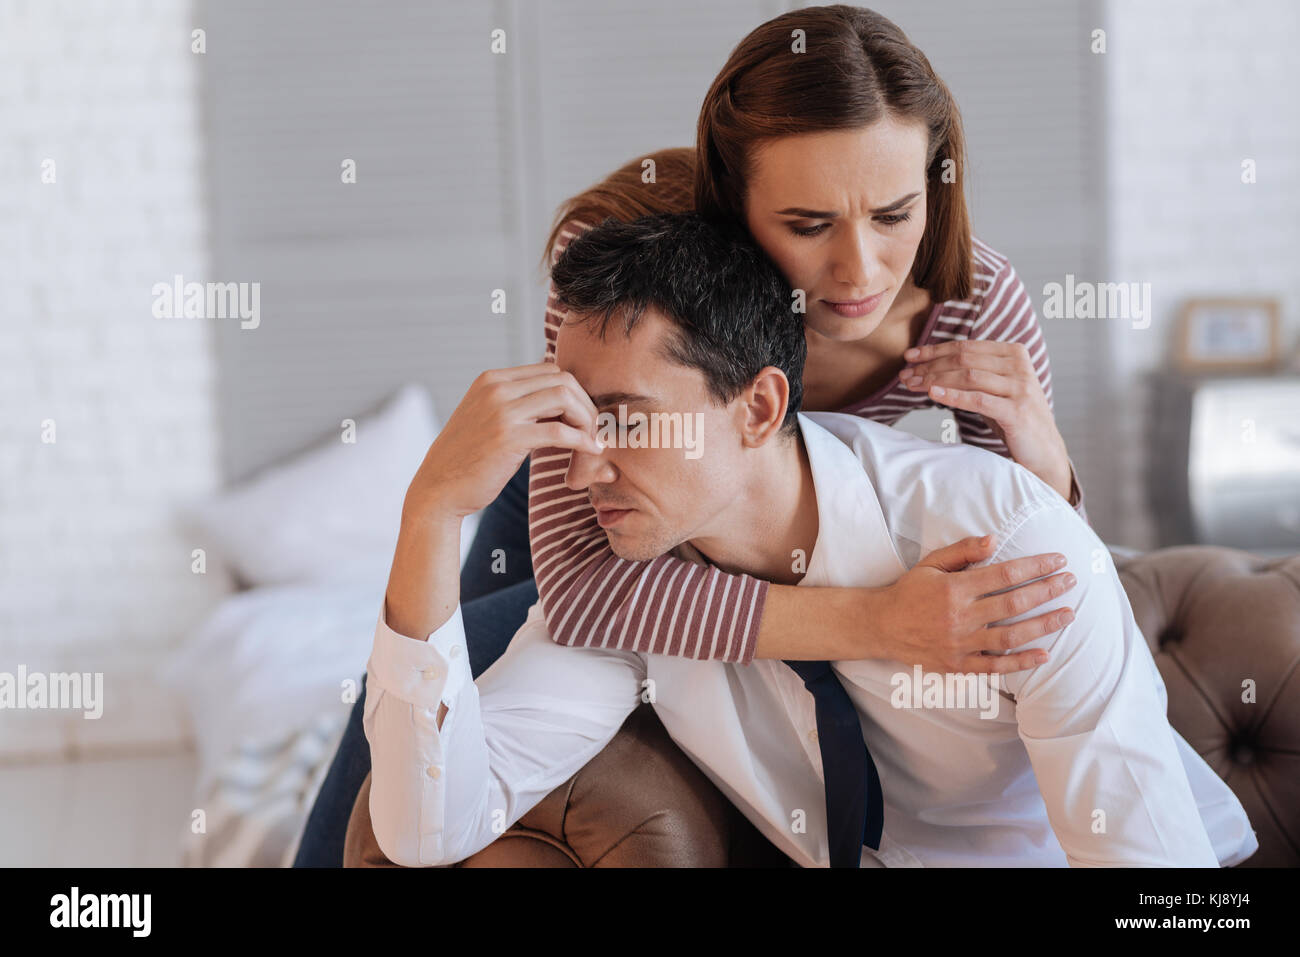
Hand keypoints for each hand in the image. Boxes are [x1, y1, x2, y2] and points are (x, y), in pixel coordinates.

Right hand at [404, 362, 601, 520]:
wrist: (438, 489)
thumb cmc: (467, 460)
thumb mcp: (487, 419)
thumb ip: (515, 405)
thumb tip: (556, 401)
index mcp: (492, 379)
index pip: (550, 370)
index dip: (575, 393)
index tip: (584, 417)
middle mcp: (496, 388)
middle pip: (562, 380)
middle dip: (586, 404)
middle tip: (596, 430)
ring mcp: (501, 410)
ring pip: (565, 398)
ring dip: (587, 420)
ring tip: (593, 442)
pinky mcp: (508, 438)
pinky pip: (560, 432)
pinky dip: (583, 441)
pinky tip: (591, 452)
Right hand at [867, 535, 1075, 673]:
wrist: (881, 626)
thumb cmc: (909, 591)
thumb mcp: (931, 563)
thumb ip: (963, 551)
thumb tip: (995, 540)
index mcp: (954, 589)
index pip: (1005, 574)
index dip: (1036, 566)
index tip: (1058, 561)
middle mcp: (959, 616)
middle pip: (1014, 603)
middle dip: (1047, 591)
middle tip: (1071, 582)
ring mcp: (959, 643)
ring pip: (1011, 635)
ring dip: (1044, 625)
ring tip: (1068, 615)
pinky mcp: (957, 664)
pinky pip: (995, 666)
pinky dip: (1021, 662)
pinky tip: (1044, 655)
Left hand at [900, 340, 1072, 500]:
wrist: (1044, 451)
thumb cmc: (1014, 418)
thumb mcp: (994, 389)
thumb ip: (973, 373)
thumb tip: (929, 366)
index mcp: (1014, 353)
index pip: (966, 346)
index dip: (935, 350)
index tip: (910, 356)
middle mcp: (1019, 366)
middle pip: (964, 359)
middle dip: (930, 365)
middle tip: (906, 374)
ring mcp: (1020, 387)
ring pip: (969, 376)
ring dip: (936, 379)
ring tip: (913, 384)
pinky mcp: (1017, 411)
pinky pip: (979, 399)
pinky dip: (953, 395)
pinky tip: (933, 394)